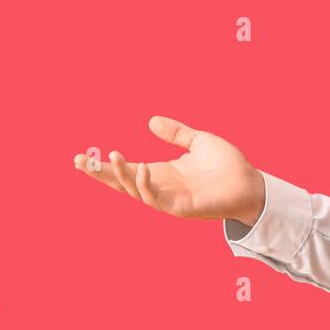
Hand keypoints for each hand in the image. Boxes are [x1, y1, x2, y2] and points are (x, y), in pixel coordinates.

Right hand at [73, 115, 265, 223]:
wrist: (252, 183)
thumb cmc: (228, 165)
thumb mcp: (199, 141)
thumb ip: (176, 133)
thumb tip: (150, 121)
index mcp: (162, 172)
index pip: (126, 169)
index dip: (104, 165)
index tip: (80, 156)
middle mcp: (160, 187)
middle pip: (122, 183)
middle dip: (99, 174)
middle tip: (78, 161)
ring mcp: (169, 199)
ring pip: (134, 191)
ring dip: (121, 175)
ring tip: (111, 155)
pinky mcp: (180, 208)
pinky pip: (155, 200)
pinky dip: (145, 186)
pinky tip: (141, 168)